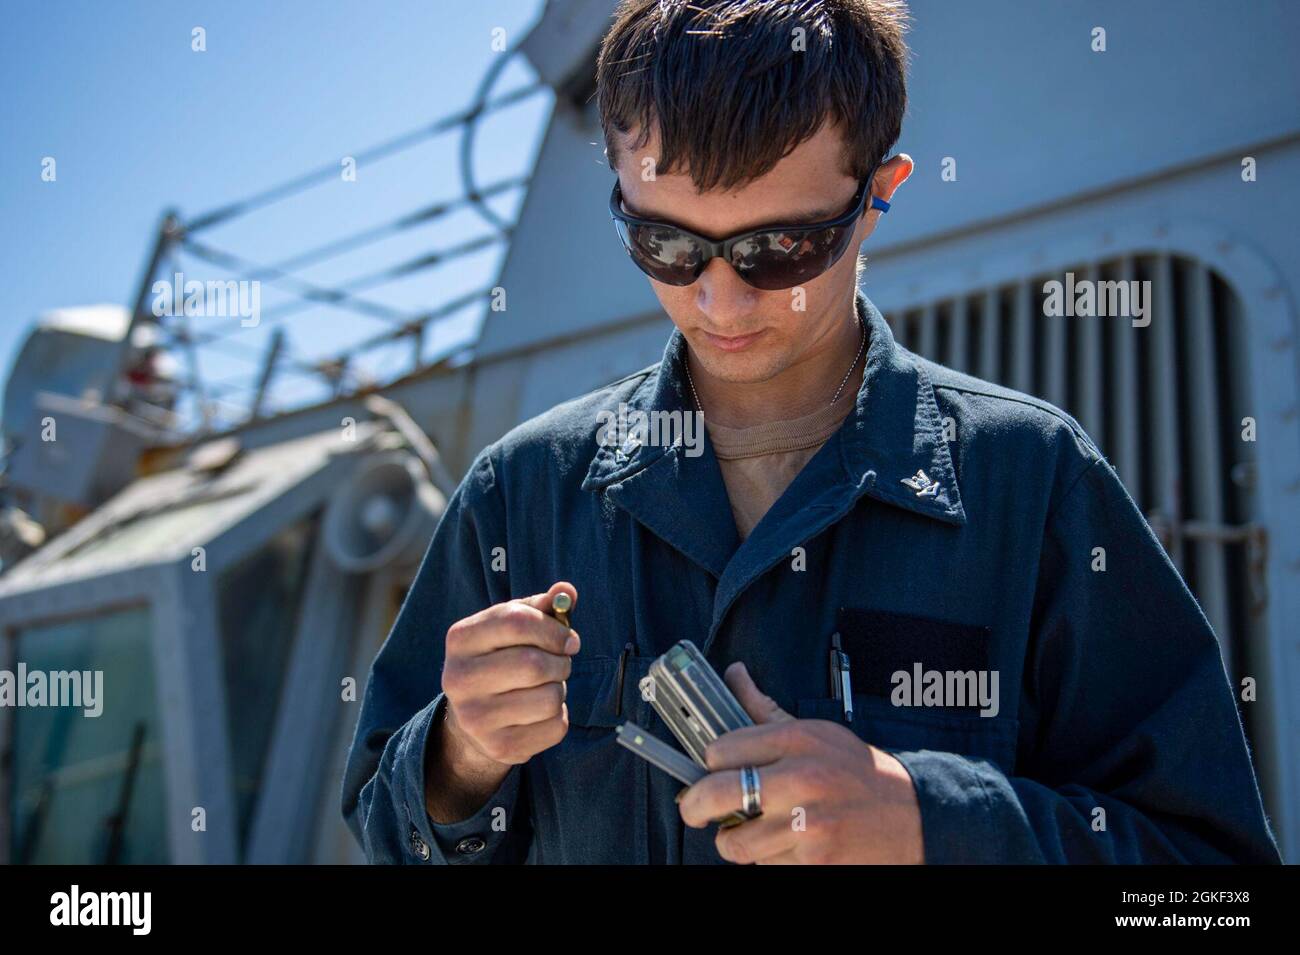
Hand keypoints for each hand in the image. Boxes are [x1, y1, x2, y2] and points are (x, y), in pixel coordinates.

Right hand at [426, 582, 578, 821]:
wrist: (473, 718)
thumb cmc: (501, 659)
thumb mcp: (513, 627)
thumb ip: (541, 606)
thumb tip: (567, 591)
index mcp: (460, 639)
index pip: (516, 621)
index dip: (554, 629)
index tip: (570, 639)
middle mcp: (459, 679)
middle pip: (534, 664)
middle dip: (560, 662)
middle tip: (560, 663)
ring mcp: (476, 717)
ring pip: (549, 698)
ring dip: (560, 689)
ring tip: (546, 687)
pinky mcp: (499, 746)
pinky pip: (555, 727)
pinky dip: (559, 716)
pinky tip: (539, 712)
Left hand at [676, 662, 924, 863]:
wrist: (911, 814)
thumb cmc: (856, 771)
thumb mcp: (814, 732)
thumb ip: (764, 709)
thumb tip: (733, 673)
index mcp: (796, 740)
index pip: (720, 750)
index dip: (709, 763)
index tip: (710, 771)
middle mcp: (800, 778)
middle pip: (714, 794)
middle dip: (693, 806)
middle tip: (694, 810)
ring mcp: (807, 822)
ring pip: (735, 842)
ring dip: (734, 840)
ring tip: (748, 830)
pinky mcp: (815, 859)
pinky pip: (765, 864)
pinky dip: (767, 858)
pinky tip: (784, 843)